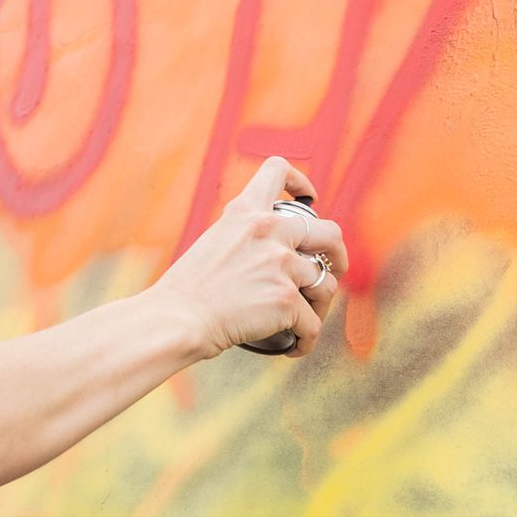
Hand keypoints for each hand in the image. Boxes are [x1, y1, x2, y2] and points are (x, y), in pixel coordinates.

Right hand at [153, 158, 348, 363]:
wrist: (178, 318)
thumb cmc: (187, 290)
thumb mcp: (213, 242)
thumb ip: (245, 239)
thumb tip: (272, 255)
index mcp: (245, 211)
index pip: (277, 170)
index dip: (301, 181)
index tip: (308, 198)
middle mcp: (269, 231)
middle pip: (330, 232)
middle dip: (338, 254)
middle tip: (334, 268)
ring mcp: (281, 264)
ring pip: (326, 284)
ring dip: (320, 306)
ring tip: (303, 321)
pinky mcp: (287, 299)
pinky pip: (312, 324)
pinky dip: (306, 340)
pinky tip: (296, 346)